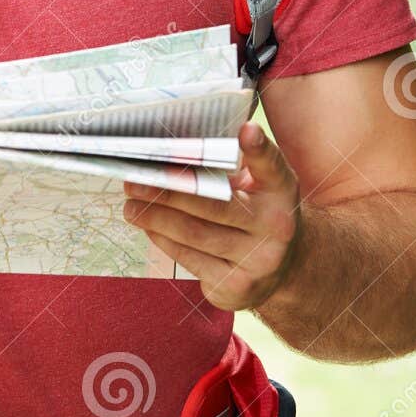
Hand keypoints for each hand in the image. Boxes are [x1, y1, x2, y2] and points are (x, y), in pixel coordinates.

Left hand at [123, 122, 301, 310]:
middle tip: (134, 182)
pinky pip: (191, 259)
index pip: (271, 166)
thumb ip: (233, 165)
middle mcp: (276, 225)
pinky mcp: (238, 286)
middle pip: (216, 205)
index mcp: (281, 191)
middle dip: (169, 192)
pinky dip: (164, 241)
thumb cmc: (258, 214)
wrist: (284, 270)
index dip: (258, 148)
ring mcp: (259, 260)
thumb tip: (181, 146)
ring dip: (156, 218)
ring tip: (131, 207)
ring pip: (196, 234)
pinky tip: (148, 227)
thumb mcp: (260, 187)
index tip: (246, 130)